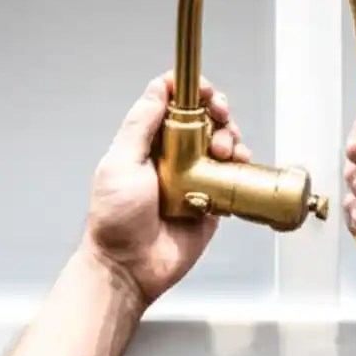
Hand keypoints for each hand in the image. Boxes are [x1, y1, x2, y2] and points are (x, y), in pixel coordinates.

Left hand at [81, 72, 250, 305]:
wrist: (129, 267)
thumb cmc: (115, 220)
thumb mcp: (120, 163)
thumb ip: (140, 124)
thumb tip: (159, 87)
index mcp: (150, 142)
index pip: (175, 104)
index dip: (192, 91)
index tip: (204, 90)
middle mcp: (175, 156)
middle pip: (206, 119)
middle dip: (218, 110)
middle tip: (220, 114)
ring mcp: (195, 177)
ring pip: (223, 143)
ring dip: (230, 137)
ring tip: (222, 150)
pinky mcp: (213, 200)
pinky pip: (233, 175)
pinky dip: (241, 164)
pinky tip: (236, 164)